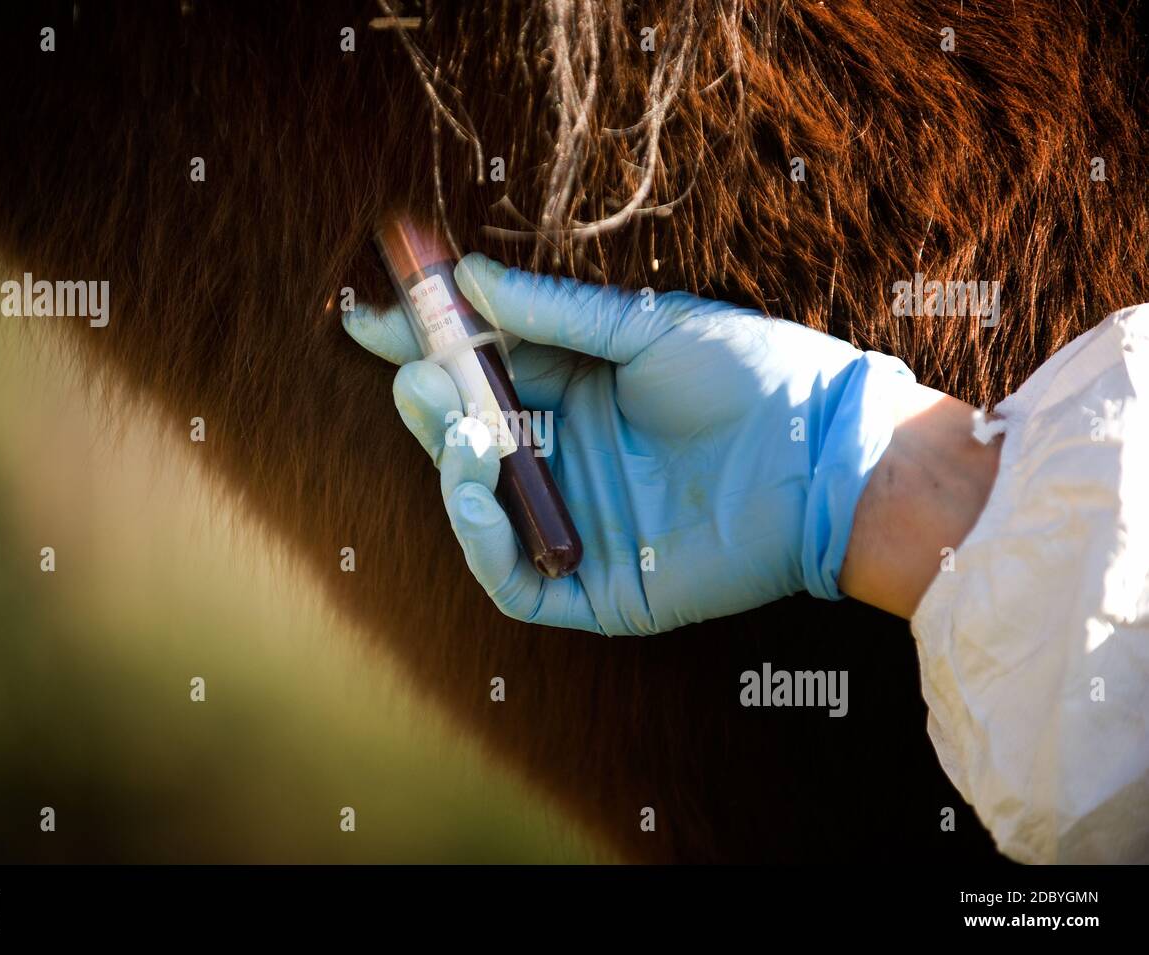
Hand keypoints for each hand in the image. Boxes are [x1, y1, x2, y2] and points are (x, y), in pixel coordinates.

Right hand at [344, 254, 913, 634]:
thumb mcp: (642, 328)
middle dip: (431, 405)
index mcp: (579, 399)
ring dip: (451, 466)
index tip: (374, 318)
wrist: (826, 451)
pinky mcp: (599, 587)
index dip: (425, 351)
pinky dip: (484, 539)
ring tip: (460, 423)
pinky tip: (477, 485)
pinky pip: (515, 580)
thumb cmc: (752, 376)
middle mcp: (572, 462)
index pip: (481, 378)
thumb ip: (554, 314)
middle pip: (470, 440)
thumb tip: (469, 277)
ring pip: (481, 510)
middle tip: (416, 371)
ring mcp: (582, 526)